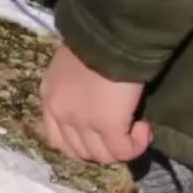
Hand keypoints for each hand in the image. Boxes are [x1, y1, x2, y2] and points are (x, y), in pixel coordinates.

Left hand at [38, 41, 152, 163]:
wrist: (108, 36)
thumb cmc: (93, 43)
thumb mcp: (70, 67)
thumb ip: (73, 88)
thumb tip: (91, 100)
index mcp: (48, 97)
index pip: (57, 139)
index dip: (82, 145)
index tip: (101, 135)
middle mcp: (59, 113)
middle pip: (80, 152)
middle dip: (103, 148)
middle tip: (123, 133)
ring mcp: (81, 121)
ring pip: (102, 155)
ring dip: (122, 147)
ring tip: (136, 127)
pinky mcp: (107, 125)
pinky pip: (123, 151)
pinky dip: (136, 145)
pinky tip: (144, 128)